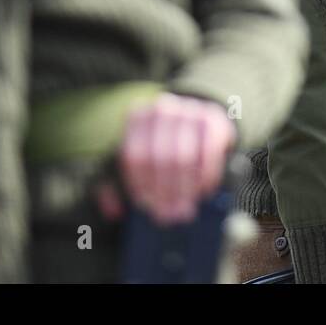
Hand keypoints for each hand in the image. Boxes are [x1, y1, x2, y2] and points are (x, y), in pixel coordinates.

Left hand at [117, 93, 234, 224]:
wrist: (194, 125)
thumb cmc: (160, 150)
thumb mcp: (136, 162)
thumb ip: (115, 186)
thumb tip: (113, 211)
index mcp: (136, 117)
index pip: (135, 155)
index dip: (142, 185)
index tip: (148, 206)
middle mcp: (162, 109)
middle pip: (160, 158)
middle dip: (165, 192)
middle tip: (169, 215)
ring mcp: (189, 110)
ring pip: (184, 156)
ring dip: (184, 189)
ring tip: (183, 210)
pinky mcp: (213, 119)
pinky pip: (208, 152)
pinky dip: (205, 176)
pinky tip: (202, 192)